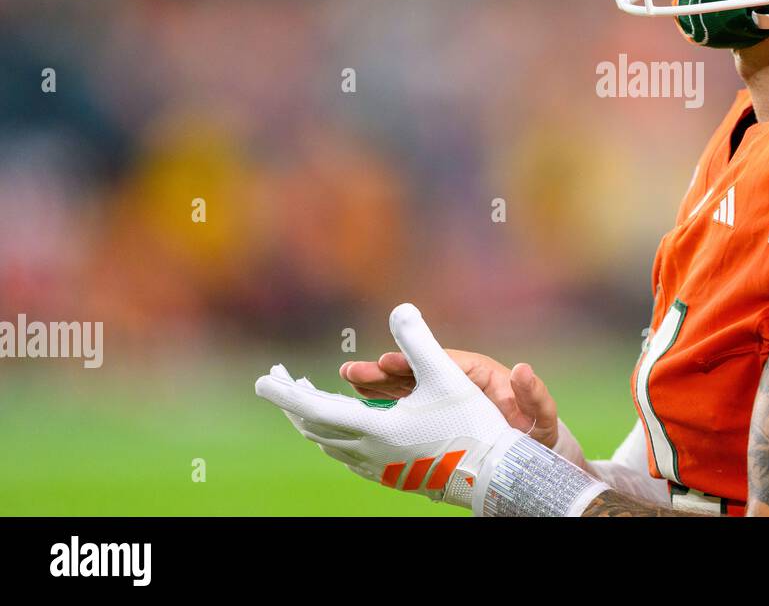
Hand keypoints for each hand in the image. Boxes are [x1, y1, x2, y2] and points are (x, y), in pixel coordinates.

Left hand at [256, 303, 514, 509]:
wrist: (492, 474)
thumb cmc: (471, 425)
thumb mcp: (447, 376)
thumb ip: (420, 341)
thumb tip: (401, 307)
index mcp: (374, 428)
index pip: (314, 410)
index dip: (285, 394)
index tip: (263, 379)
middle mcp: (367, 452)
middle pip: (313, 427)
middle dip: (292, 402)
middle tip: (279, 378)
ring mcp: (376, 466)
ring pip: (327, 442)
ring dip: (310, 418)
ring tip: (304, 397)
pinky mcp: (387, 474)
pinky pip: (344, 453)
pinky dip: (331, 434)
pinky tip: (340, 426)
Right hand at [339, 349, 559, 448]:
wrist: (531, 455)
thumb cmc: (536, 430)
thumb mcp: (541, 414)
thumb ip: (534, 394)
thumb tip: (522, 369)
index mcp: (480, 375)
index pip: (443, 364)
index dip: (415, 361)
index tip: (389, 359)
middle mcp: (458, 384)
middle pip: (418, 374)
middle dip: (386, 372)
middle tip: (352, 371)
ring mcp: (445, 402)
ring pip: (407, 390)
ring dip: (378, 387)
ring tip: (350, 380)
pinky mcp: (437, 422)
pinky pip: (407, 412)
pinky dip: (385, 410)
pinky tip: (363, 408)